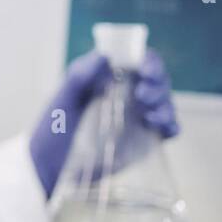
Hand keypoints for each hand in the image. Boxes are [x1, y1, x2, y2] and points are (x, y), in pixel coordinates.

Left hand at [28, 48, 180, 197]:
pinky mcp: (143, 139)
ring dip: (164, 106)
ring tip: (149, 116)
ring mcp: (137, 116)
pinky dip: (171, 126)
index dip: (148, 61)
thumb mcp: (63, 100)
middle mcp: (127, 94)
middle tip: (142, 95)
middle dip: (157, 84)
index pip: (138, 60)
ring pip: (164, 104)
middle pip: (157, 81)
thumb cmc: (53, 127)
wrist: (50, 165)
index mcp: (109, 77)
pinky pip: (167, 129)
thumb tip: (105, 55)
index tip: (144, 69)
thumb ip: (81, 77)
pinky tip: (162, 128)